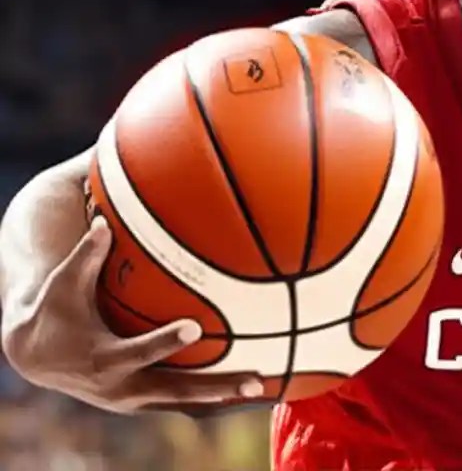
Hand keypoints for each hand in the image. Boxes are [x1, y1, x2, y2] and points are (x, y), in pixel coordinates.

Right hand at [2, 218, 263, 413]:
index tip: (194, 327)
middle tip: (255, 380)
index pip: (138, 352)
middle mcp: (122, 386)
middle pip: (177, 391)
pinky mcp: (143, 400)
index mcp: (103, 359)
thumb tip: (104, 221)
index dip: (164, 342)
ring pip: (185, 401)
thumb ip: (86, 256)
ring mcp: (135, 399)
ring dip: (223, 395)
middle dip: (216, 387)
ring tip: (263, 386)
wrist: (37, 357)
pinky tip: (247, 383)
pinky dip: (212, 395)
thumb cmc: (54, 311)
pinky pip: (181, 399)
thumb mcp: (63, 285)